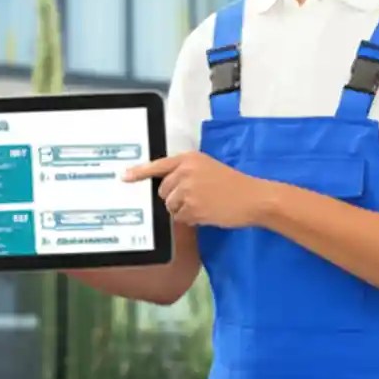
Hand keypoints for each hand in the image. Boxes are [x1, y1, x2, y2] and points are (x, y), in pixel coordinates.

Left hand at [123, 151, 269, 227]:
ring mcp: (188, 189)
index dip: (139, 172)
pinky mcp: (192, 207)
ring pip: (170, 206)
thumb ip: (187, 172)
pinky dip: (192, 219)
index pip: (158, 165)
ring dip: (184, 210)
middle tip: (197, 198)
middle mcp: (185, 171)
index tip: (125, 177)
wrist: (254, 197)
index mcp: (189, 159)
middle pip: (163, 191)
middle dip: (174, 198)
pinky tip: (208, 212)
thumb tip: (167, 188)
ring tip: (205, 204)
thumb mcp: (208, 168)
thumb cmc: (234, 184)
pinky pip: (181, 218)